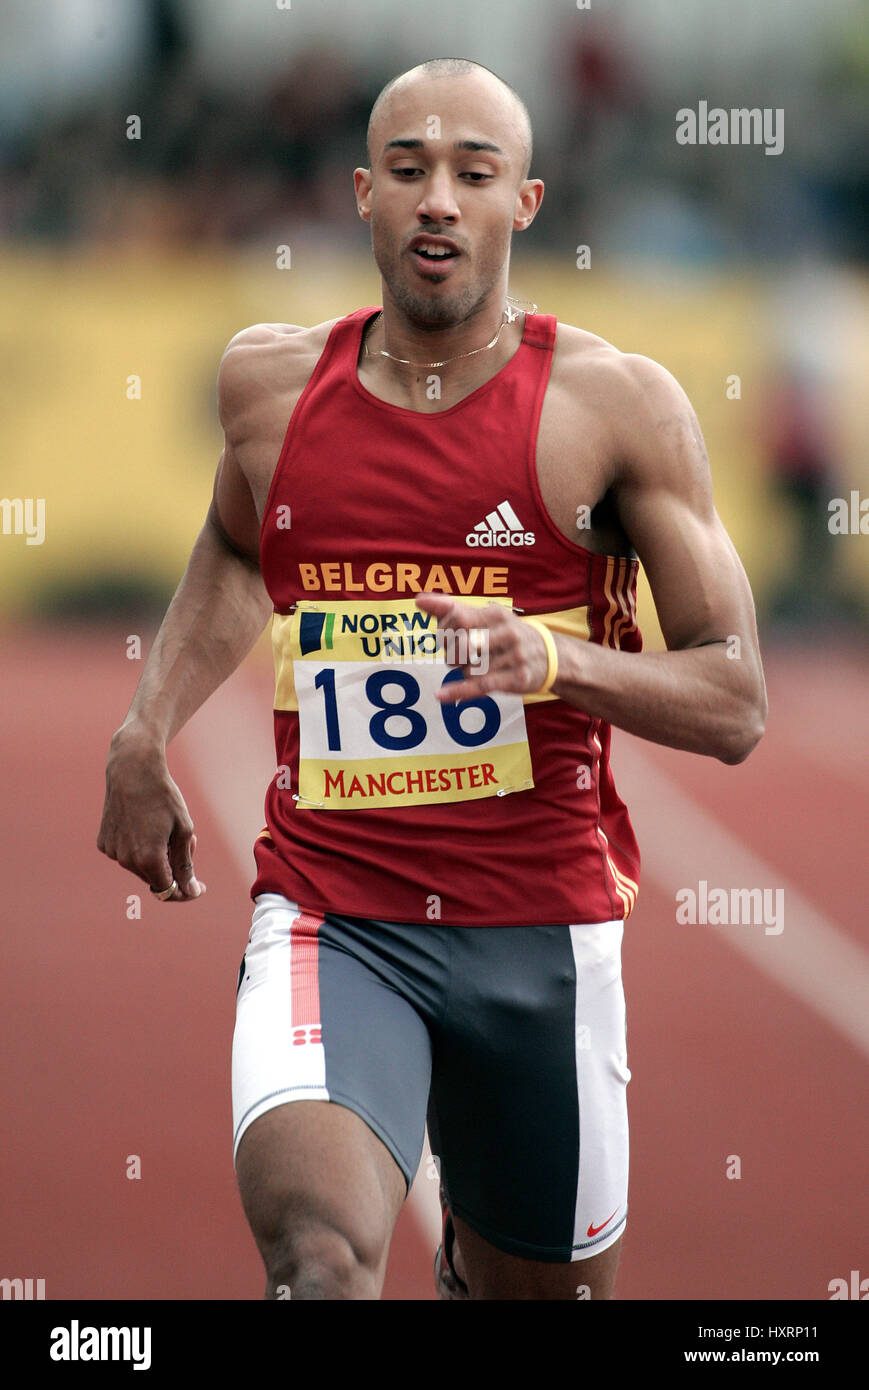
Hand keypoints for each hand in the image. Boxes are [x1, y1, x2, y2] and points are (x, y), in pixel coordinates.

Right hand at [97, 727, 205, 902]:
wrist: (132, 770)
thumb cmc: (163, 797)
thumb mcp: (183, 829)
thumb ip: (185, 864)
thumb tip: (189, 890)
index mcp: (149, 859)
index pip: (169, 891)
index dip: (185, 891)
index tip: (199, 887)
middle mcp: (127, 860)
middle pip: (156, 878)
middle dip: (174, 867)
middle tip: (190, 842)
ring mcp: (113, 851)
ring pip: (141, 866)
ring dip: (157, 856)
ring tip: (167, 829)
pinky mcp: (104, 842)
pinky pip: (127, 854)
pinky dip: (140, 847)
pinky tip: (146, 824)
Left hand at [414, 592, 552, 702]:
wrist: (552, 656)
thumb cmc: (508, 635)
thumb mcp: (487, 617)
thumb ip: (453, 609)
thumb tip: (419, 601)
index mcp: (496, 614)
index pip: (458, 617)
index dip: (444, 629)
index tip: (444, 636)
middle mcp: (506, 633)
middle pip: (460, 644)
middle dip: (451, 654)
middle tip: (457, 656)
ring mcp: (513, 656)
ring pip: (469, 669)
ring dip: (465, 672)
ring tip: (477, 668)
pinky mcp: (517, 678)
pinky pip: (481, 685)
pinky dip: (459, 691)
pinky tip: (440, 695)